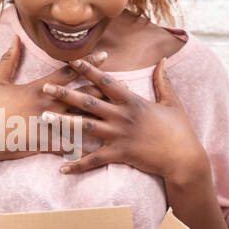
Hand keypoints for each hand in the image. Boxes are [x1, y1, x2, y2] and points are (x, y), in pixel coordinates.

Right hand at [0, 36, 110, 168]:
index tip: (105, 57)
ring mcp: (48, 126)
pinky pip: (70, 145)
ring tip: (118, 113)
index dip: (88, 64)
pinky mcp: (46, 144)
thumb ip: (8, 60)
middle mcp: (48, 106)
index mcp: (38, 89)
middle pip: (82, 95)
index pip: (68, 73)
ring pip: (81, 119)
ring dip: (101, 115)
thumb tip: (15, 39)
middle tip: (124, 84)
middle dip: (103, 89)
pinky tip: (103, 147)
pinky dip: (85, 146)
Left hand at [41, 55, 208, 184]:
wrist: (184, 159)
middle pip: (88, 102)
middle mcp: (122, 116)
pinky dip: (77, 165)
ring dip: (63, 123)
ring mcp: (119, 136)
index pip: (106, 81)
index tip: (71, 60)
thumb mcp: (172, 102)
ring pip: (85, 128)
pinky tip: (61, 169)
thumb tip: (162, 59)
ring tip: (44, 119)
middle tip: (44, 87)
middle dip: (65, 93)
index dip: (88, 69)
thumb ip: (163, 80)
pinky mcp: (120, 155)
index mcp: (132, 101)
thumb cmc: (179, 130)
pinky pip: (94, 160)